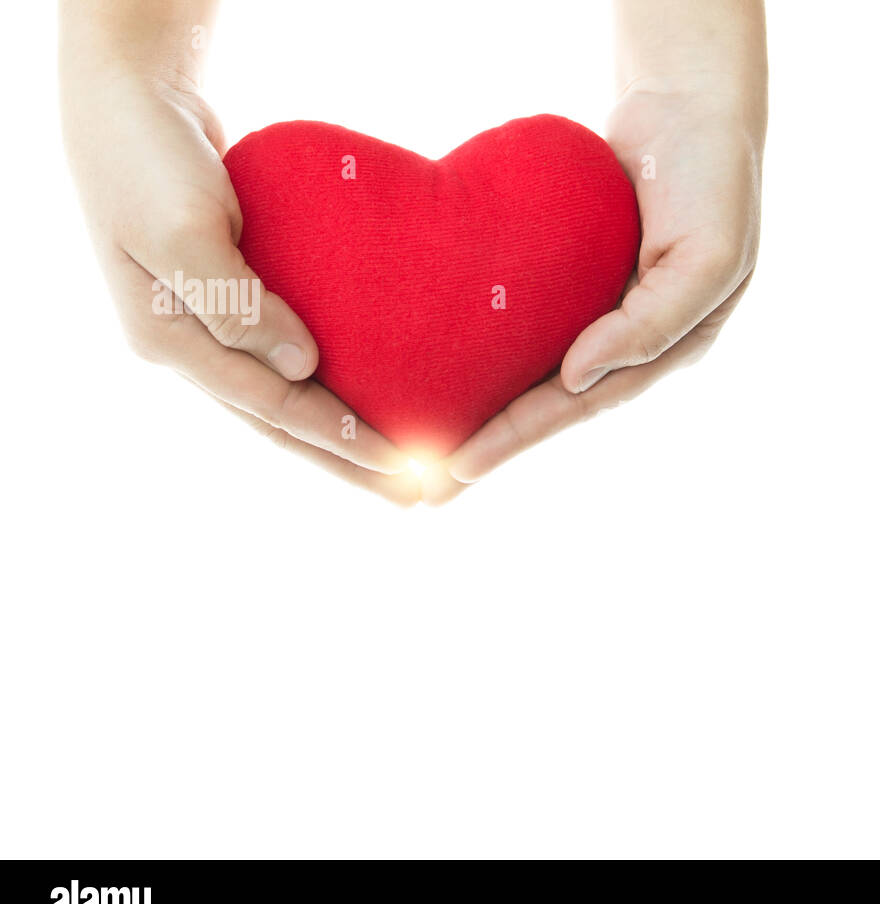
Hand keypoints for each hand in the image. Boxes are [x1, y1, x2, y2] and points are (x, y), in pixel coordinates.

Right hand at [59, 2, 420, 504]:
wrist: (129, 95)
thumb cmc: (146, 155)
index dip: (337, 439)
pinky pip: (291, 347)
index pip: (269, 408)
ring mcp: (209, 321)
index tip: (403, 462)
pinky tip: (376, 387)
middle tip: (416, 497)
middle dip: (348, 461)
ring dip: (344, 428)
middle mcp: (189, 343)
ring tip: (406, 461)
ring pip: (288, 392)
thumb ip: (236, 304)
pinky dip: (332, 374)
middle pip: (282, 420)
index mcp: (170, 341)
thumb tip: (302, 368)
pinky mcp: (235, 292)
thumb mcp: (181, 229)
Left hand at [442, 1, 767, 487]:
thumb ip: (654, 323)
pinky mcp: (570, 274)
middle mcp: (627, 339)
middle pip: (549, 403)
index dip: (521, 437)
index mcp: (666, 347)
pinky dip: (486, 345)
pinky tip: (443, 362)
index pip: (582, 405)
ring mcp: (597, 307)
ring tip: (423, 440)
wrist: (694, 101)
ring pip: (531, 368)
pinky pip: (522, 318)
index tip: (460, 465)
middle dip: (491, 443)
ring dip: (483, 406)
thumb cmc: (713, 177)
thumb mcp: (709, 255)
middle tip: (427, 488)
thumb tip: (577, 379)